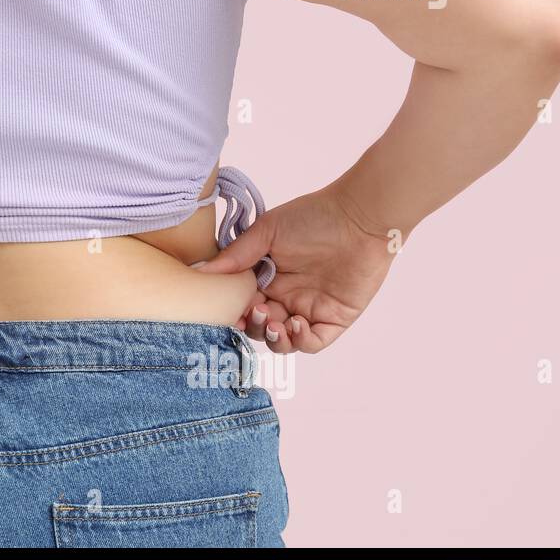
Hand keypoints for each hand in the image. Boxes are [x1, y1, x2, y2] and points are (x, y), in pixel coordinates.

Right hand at [197, 184, 396, 353]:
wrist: (359, 217)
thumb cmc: (313, 217)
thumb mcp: (267, 232)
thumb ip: (235, 256)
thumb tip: (200, 271)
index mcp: (266, 278)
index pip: (243, 304)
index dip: (233, 312)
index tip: (224, 310)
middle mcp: (285, 297)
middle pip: (260, 326)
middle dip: (253, 326)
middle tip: (256, 311)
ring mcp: (309, 309)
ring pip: (284, 341)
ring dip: (274, 339)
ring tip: (273, 323)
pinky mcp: (334, 319)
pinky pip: (313, 343)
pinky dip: (300, 341)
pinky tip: (296, 323)